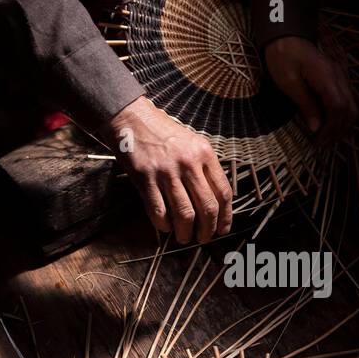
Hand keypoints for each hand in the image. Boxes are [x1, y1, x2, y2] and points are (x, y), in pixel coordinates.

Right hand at [103, 97, 232, 243]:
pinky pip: (159, 211)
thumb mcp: (193, 143)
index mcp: (205, 154)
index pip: (223, 192)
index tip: (222, 229)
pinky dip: (164, 225)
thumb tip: (215, 202)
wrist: (132, 118)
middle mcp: (189, 163)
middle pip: (207, 207)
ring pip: (185, 214)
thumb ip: (205, 168)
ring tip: (184, 238)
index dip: (225, 216)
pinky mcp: (145, 178)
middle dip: (208, 230)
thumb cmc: (164, 133)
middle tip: (204, 239)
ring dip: (186, 232)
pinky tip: (166, 227)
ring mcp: (166, 172)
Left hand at [263, 36, 356, 145]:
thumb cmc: (283, 56)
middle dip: (339, 130)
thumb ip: (305, 104)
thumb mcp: (288, 82)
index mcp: (326, 77)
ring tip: (326, 138)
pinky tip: (328, 124)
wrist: (286, 35)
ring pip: (351, 106)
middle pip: (350, 110)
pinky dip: (340, 115)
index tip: (319, 141)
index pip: (339, 108)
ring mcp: (340, 76)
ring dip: (341, 125)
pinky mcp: (337, 78)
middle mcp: (339, 76)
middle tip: (323, 144)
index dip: (332, 128)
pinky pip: (346, 100)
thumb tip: (316, 128)